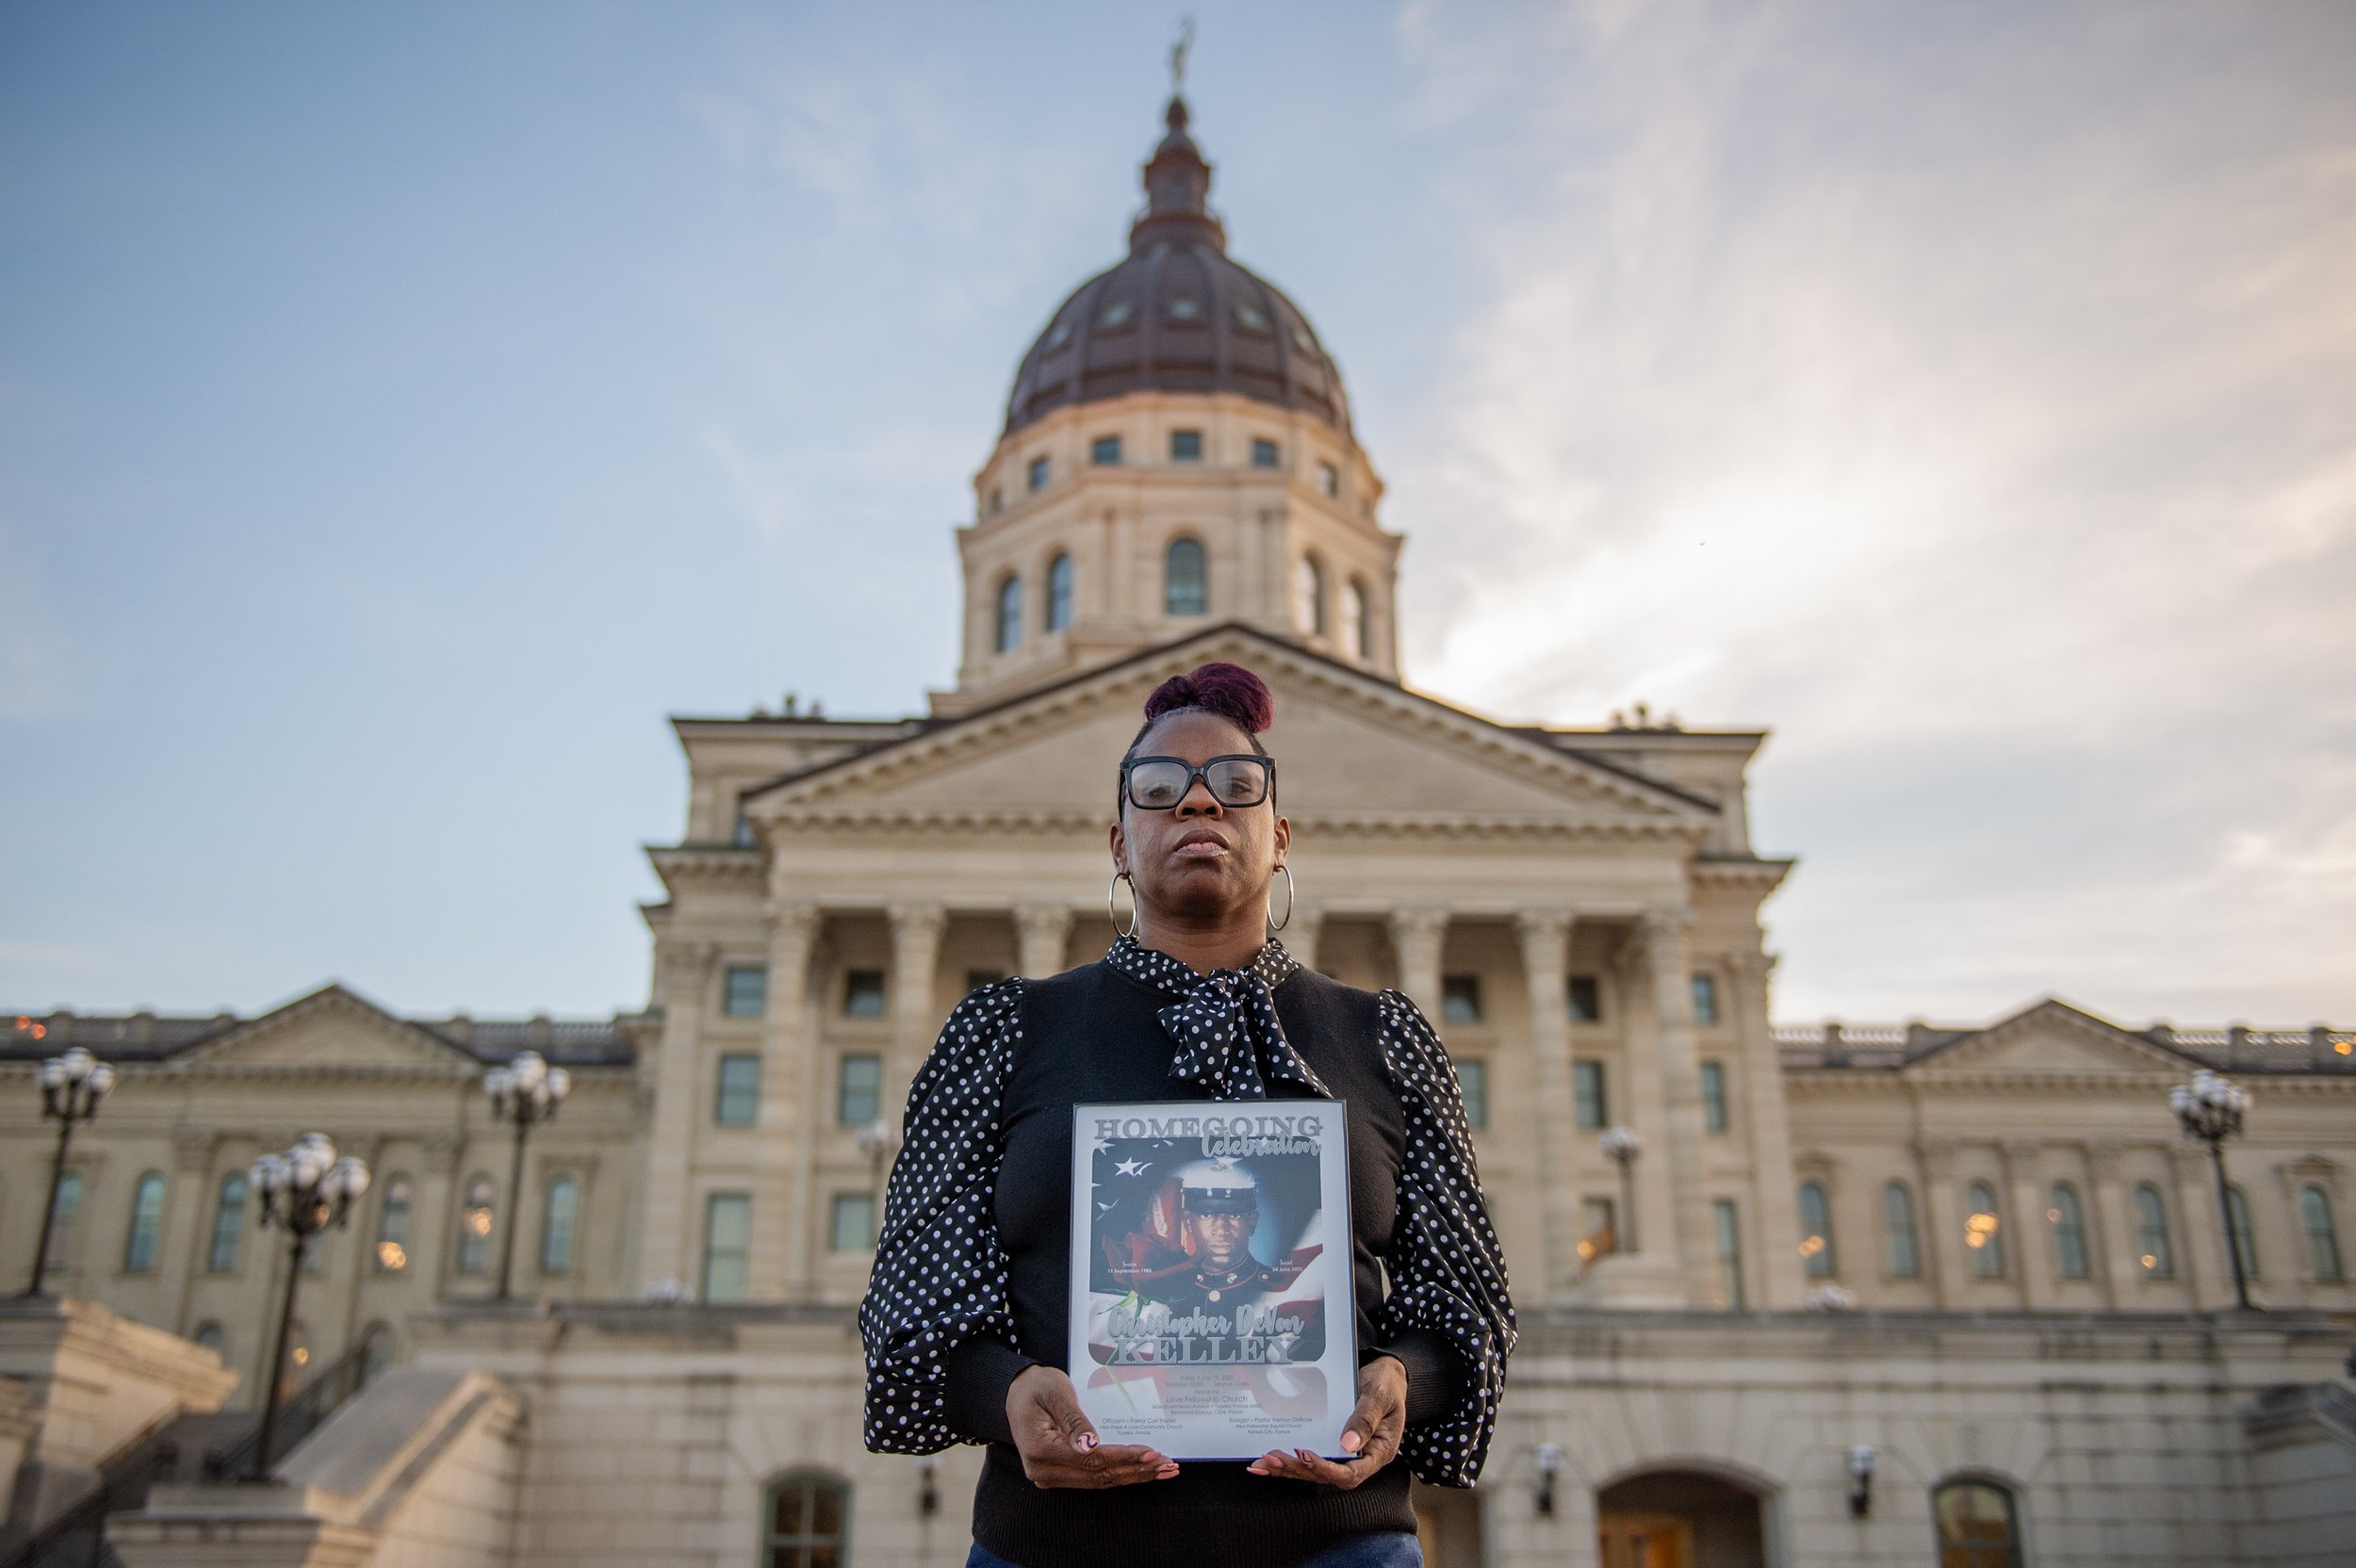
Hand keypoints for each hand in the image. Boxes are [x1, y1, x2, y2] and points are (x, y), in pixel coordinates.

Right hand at [1005, 1365, 1179, 1488]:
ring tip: (1163, 1471)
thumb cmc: (1036, 1386)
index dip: (1124, 1457)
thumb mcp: (1055, 1393)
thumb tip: (1092, 1446)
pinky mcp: (1059, 1475)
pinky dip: (1119, 1474)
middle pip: (1099, 1476)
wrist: (1015, 1392)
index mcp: (1041, 1450)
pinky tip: (1140, 1470)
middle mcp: (1043, 1471)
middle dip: (1136, 1471)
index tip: (1152, 1452)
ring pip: (1099, 1481)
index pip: (1091, 1460)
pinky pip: (1093, 1478)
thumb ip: (1074, 1420)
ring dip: (1132, 1476)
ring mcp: (1050, 1476)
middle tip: (1169, 1466)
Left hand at [1248, 1356, 1404, 1488]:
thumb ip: (1365, 1419)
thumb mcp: (1379, 1395)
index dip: (1327, 1469)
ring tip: (1263, 1462)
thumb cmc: (1386, 1383)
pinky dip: (1290, 1460)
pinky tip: (1268, 1460)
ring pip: (1314, 1471)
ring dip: (1288, 1468)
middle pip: (1327, 1475)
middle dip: (1298, 1469)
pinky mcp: (1332, 1445)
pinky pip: (1310, 1459)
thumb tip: (1347, 1444)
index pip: (1352, 1474)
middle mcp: (1360, 1458)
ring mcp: (1345, 1454)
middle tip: (1273, 1457)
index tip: (1306, 1457)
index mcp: (1378, 1452)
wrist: (1385, 1374)